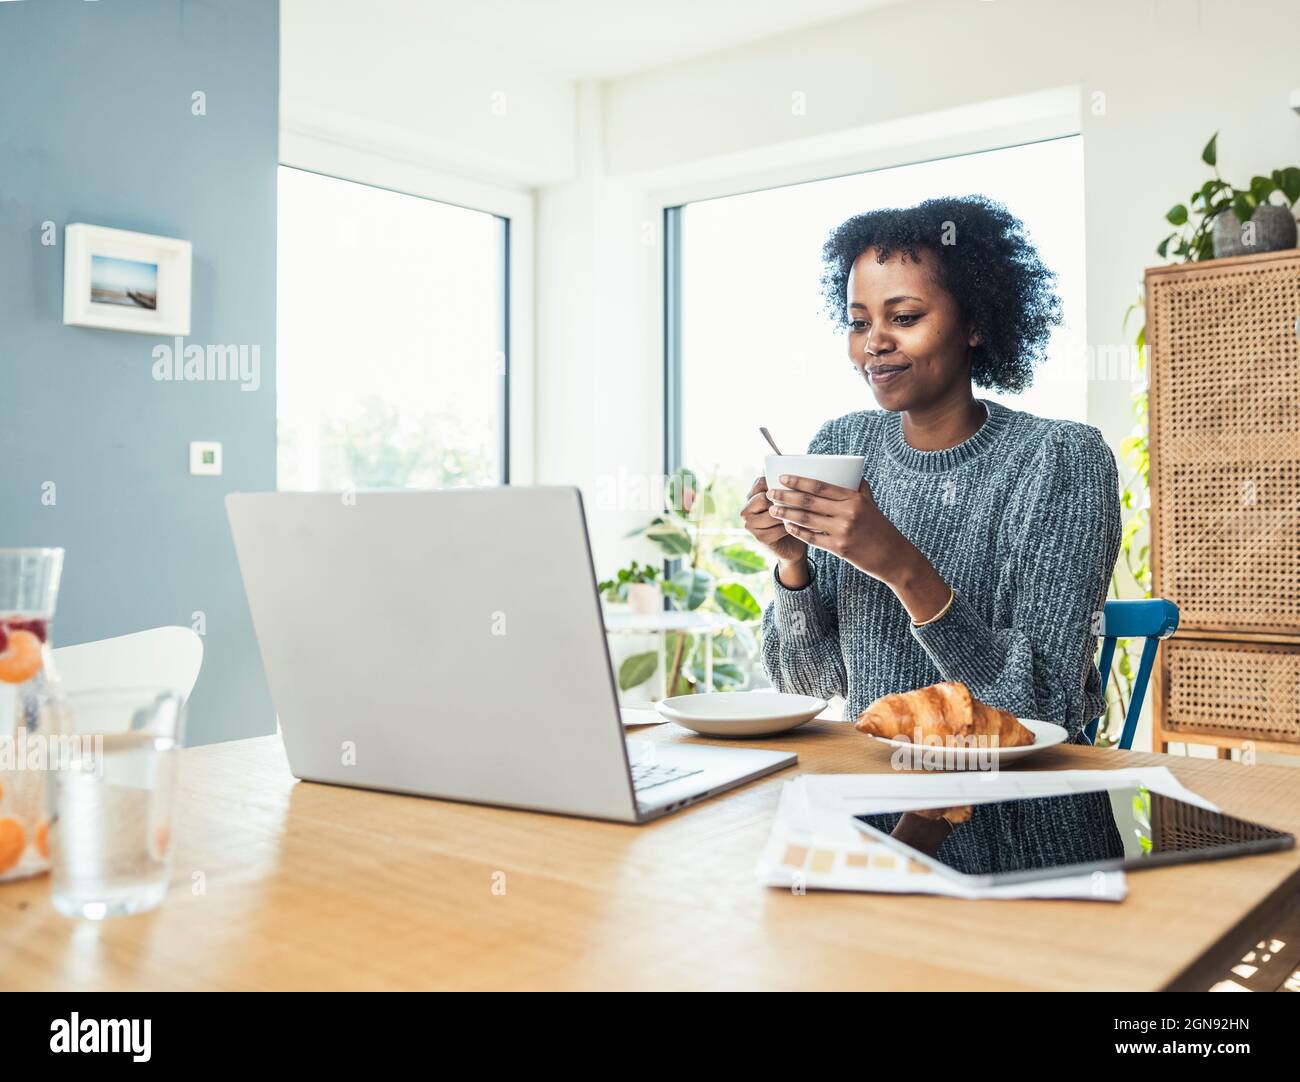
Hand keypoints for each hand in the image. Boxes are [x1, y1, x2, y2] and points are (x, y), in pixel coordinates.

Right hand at [740, 476, 807, 568]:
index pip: (760, 482)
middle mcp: (746, 510)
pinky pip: (778, 527)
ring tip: (804, 513)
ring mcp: (750, 525)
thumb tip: (796, 475)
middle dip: (782, 499)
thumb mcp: (787, 501)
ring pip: (772, 513)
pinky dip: (791, 526)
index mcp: (751, 497)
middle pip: (764, 497)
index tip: (793, 484)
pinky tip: (801, 526)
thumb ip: (785, 489)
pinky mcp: (759, 537)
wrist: (792, 545)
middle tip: (801, 500)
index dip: (776, 483)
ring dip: (789, 513)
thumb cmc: (791, 518)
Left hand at [765, 474, 906, 579]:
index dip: (799, 481)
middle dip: (786, 496)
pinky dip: (797, 531)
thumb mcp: (871, 504)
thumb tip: (848, 472)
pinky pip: (812, 538)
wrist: (893, 556)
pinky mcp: (839, 548)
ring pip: (806, 520)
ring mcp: (842, 531)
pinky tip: (787, 526)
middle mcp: (847, 513)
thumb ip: (858, 488)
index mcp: (854, 498)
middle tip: (770, 493)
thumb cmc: (880, 528)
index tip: (783, 478)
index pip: (820, 486)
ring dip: (786, 514)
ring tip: (773, 509)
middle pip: (809, 501)